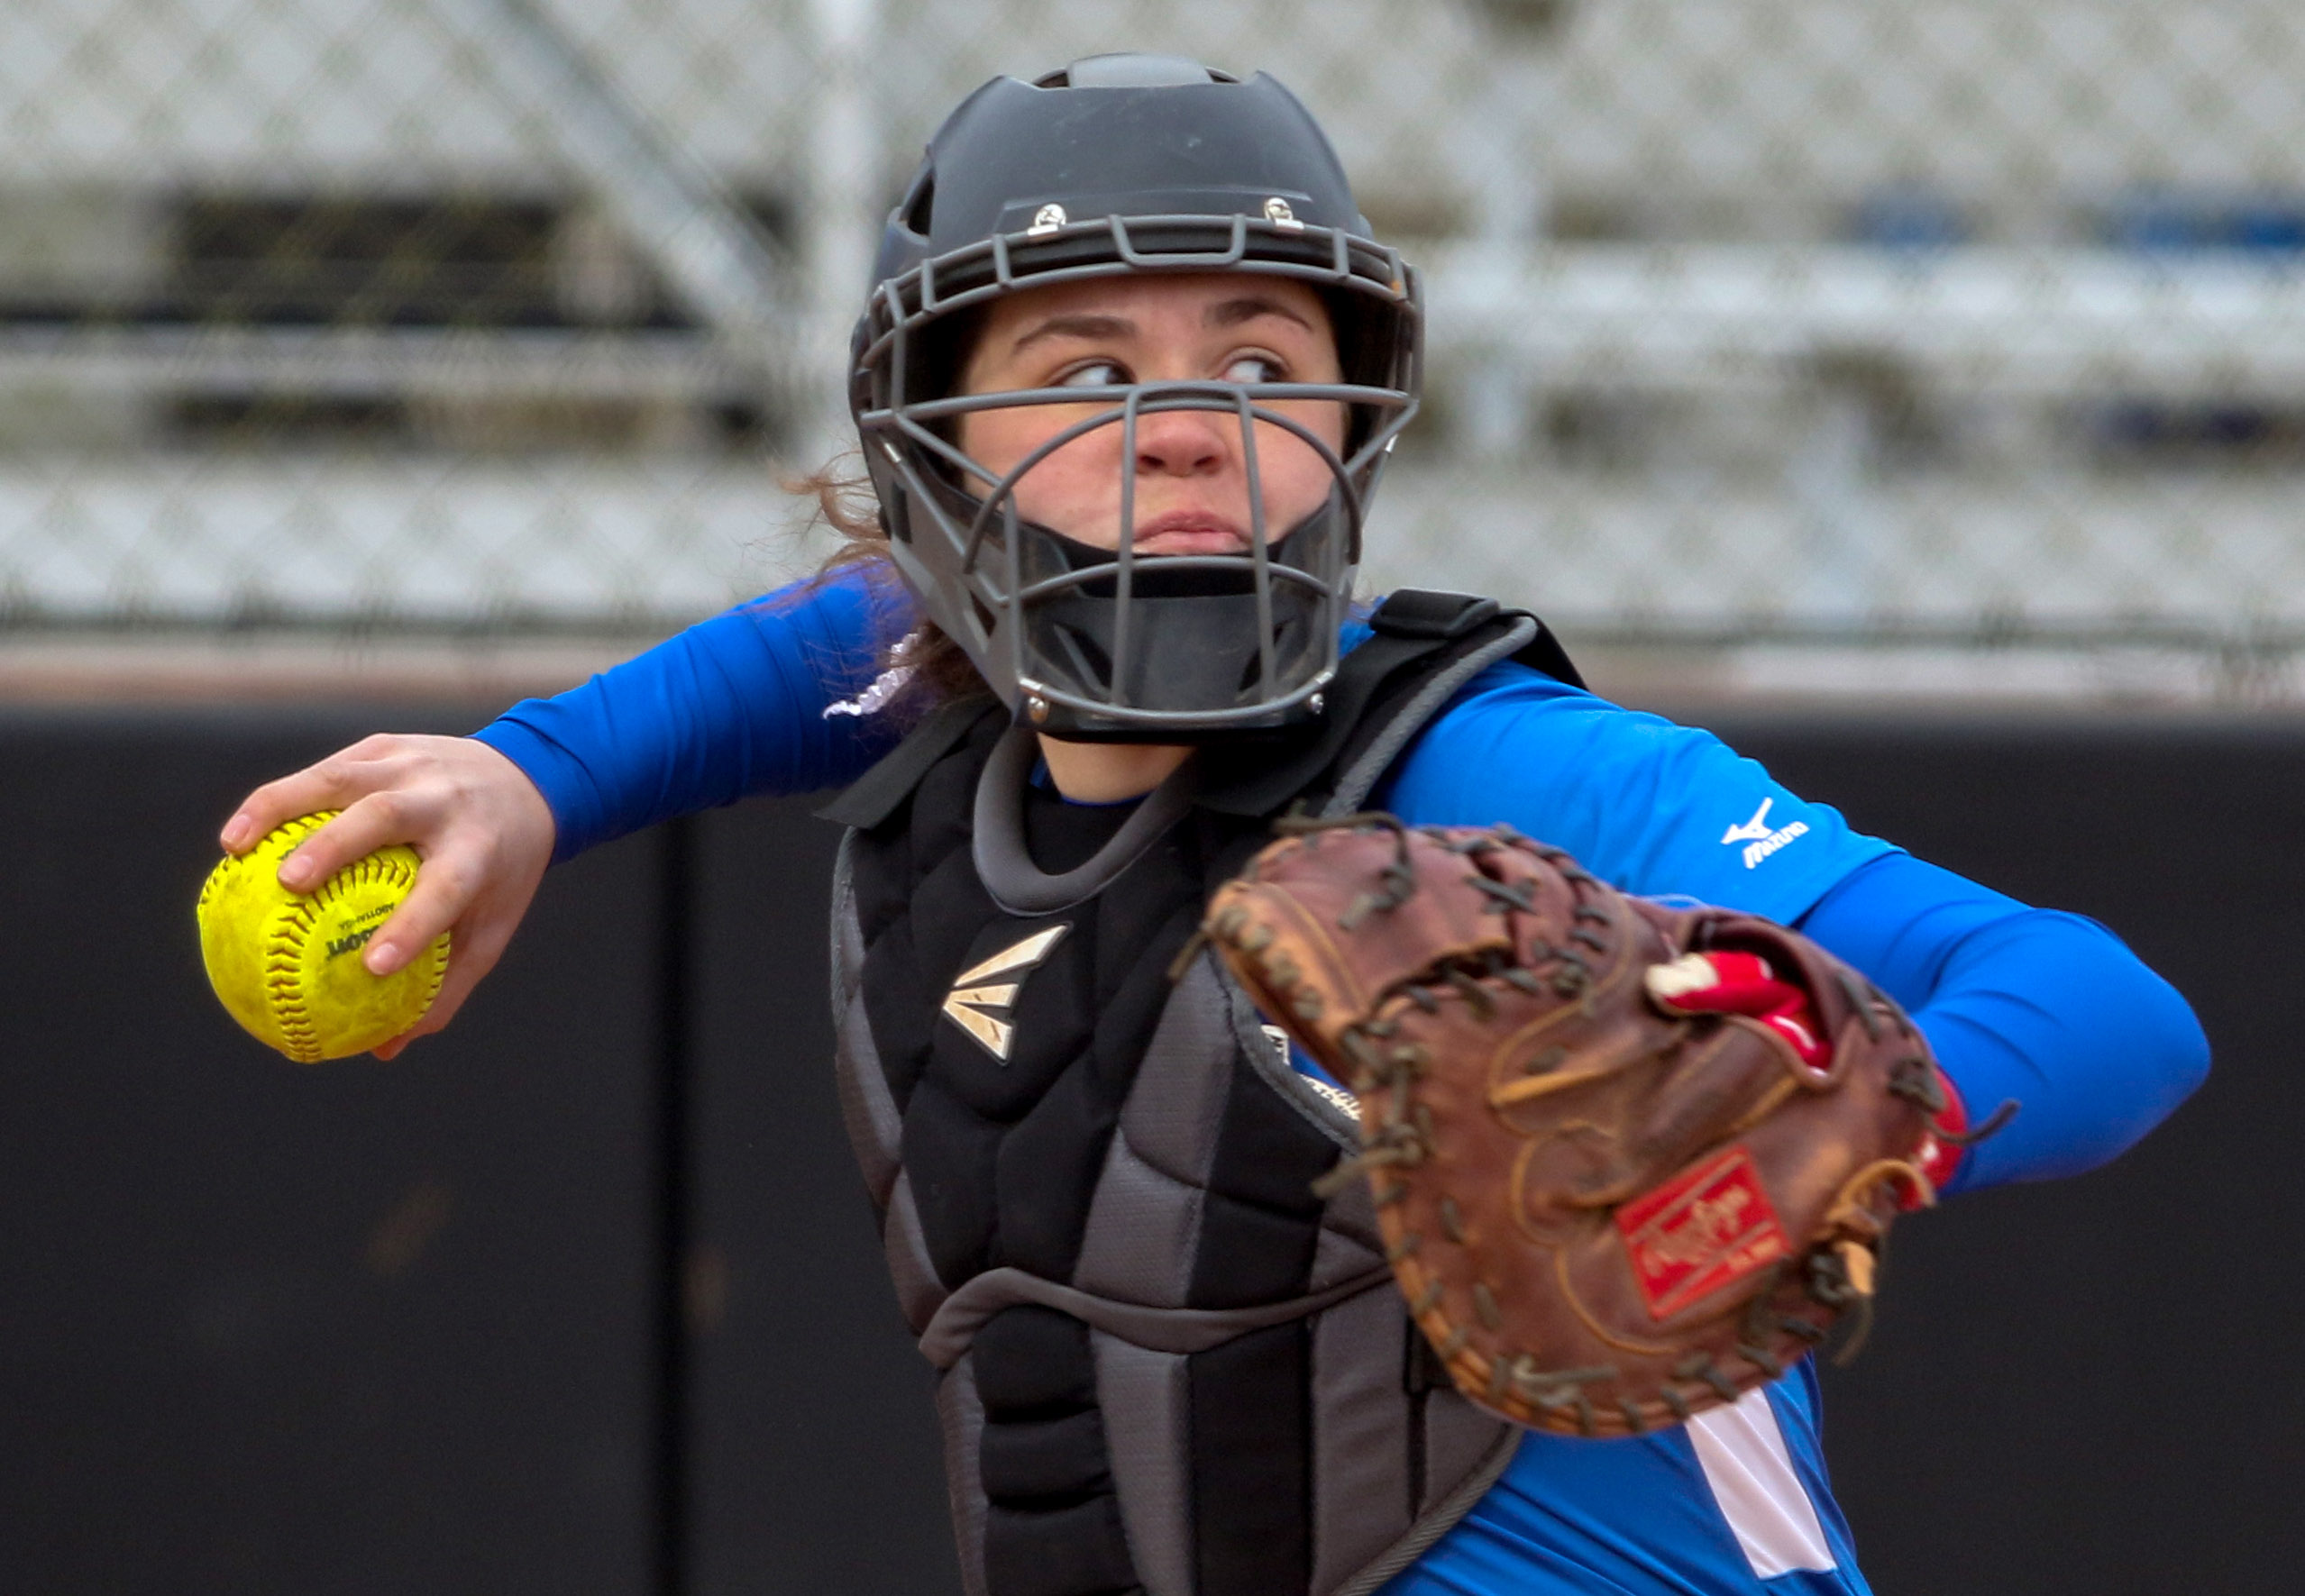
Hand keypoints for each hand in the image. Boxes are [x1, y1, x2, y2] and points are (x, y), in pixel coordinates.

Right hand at [218, 734, 556, 1057]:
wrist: (526, 779)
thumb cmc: (498, 872)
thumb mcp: (493, 925)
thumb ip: (444, 986)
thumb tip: (385, 1049)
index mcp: (480, 848)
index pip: (447, 887)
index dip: (413, 925)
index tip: (373, 965)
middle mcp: (446, 799)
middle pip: (387, 815)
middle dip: (336, 845)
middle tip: (289, 884)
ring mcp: (414, 764)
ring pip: (343, 779)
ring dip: (283, 807)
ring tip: (234, 847)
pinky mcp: (385, 746)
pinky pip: (326, 771)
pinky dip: (280, 798)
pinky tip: (241, 833)